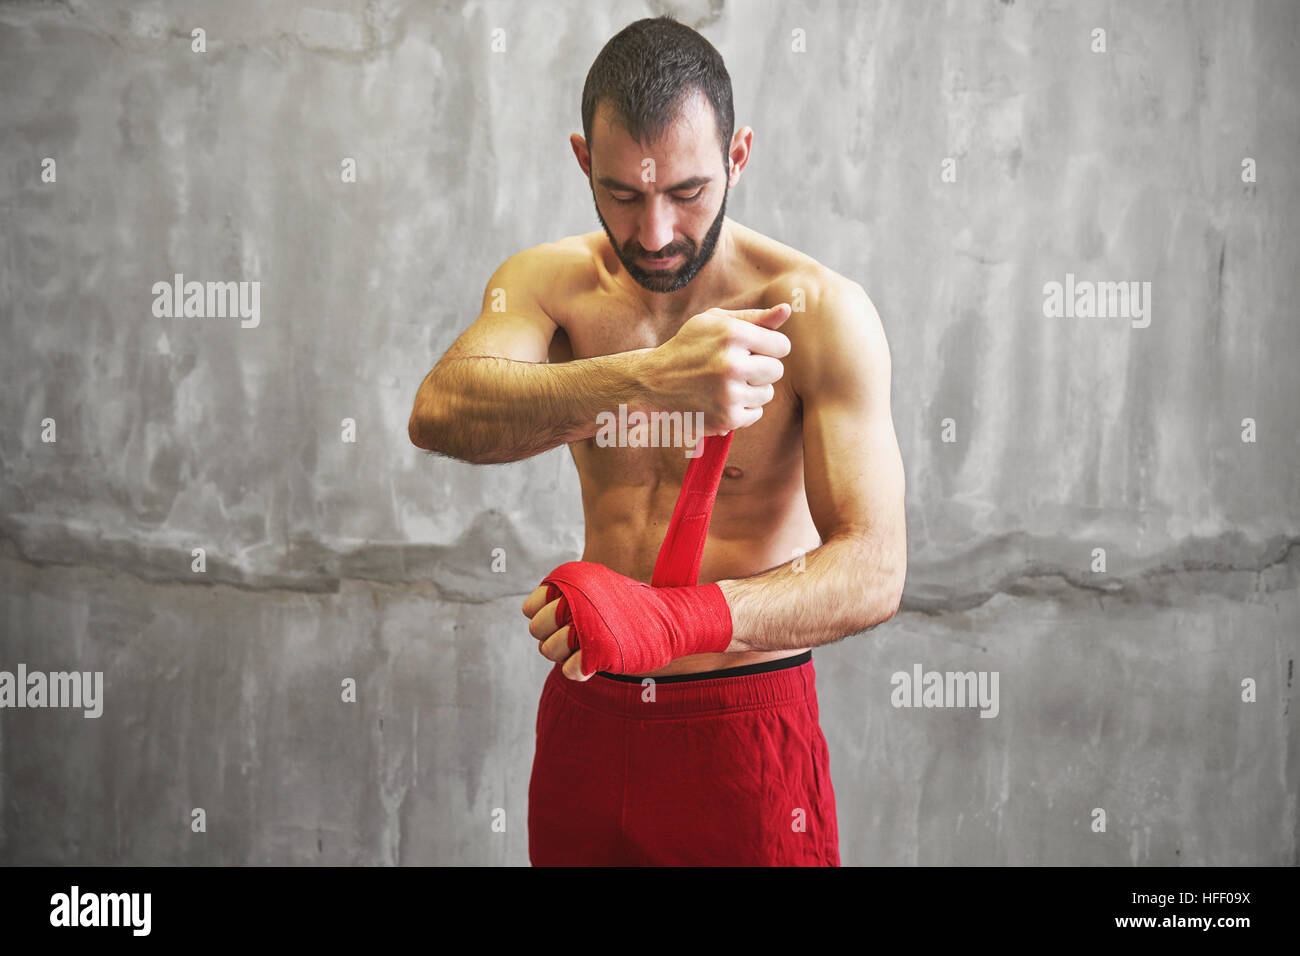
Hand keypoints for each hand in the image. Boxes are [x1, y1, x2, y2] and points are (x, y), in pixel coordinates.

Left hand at [523, 560, 733, 679]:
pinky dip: (577, 670)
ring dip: (564, 655)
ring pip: (549, 650)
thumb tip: (533, 613)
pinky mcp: (600, 653)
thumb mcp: (599, 587)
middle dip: (550, 638)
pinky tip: (591, 663)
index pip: (530, 607)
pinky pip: (567, 670)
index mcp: (574, 583)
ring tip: (586, 648)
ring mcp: (587, 627)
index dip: (541, 617)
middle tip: (574, 638)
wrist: (670, 619)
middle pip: (536, 630)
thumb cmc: (631, 606)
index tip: (562, 620)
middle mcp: (576, 602)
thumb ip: (569, 596)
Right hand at [638, 304, 791, 433]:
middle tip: (736, 368)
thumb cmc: (688, 347)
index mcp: (732, 334)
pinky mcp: (726, 419)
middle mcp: (732, 364)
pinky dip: (742, 408)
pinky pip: (756, 414)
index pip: (782, 346)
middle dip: (761, 369)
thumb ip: (754, 317)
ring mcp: (729, 394)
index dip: (769, 348)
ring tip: (725, 384)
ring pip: (767, 394)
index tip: (752, 350)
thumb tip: (787, 310)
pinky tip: (721, 399)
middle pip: (776, 371)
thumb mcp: (714, 322)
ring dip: (752, 390)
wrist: (652, 383)